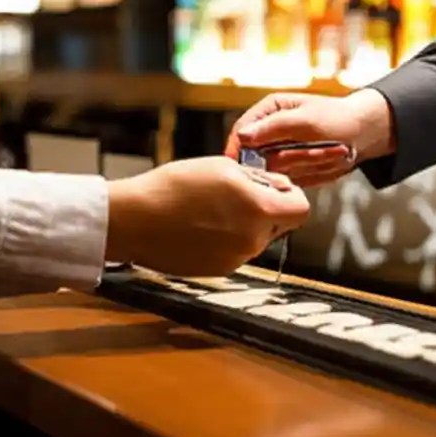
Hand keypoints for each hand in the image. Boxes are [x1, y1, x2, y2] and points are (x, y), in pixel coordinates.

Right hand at [107, 157, 309, 275]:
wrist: (134, 221)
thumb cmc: (173, 187)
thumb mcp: (221, 167)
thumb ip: (259, 179)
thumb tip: (280, 188)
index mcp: (260, 209)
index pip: (301, 208)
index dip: (289, 195)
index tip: (272, 189)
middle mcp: (254, 239)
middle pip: (279, 225)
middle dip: (264, 210)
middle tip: (232, 196)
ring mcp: (237, 258)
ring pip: (255, 238)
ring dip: (242, 225)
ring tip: (207, 211)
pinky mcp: (219, 270)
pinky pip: (234, 251)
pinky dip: (223, 240)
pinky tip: (197, 228)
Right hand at [223, 89, 395, 186]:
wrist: (367, 132)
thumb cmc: (339, 119)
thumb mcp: (307, 120)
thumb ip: (273, 127)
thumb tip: (243, 136)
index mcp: (268, 110)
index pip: (241, 131)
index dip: (239, 150)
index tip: (242, 166)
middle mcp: (269, 131)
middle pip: (256, 155)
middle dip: (285, 158)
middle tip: (313, 154)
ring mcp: (279, 150)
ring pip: (275, 169)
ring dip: (303, 165)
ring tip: (330, 153)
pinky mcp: (290, 166)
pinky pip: (289, 178)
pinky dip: (308, 174)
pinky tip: (327, 163)